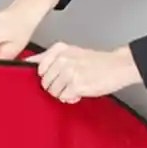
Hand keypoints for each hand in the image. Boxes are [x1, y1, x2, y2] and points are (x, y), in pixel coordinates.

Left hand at [24, 43, 142, 102]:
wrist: (119, 66)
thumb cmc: (96, 61)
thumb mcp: (70, 52)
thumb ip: (48, 57)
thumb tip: (27, 62)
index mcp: (59, 49)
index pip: (37, 67)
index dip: (46, 76)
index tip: (56, 75)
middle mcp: (62, 59)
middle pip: (44, 82)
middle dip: (56, 85)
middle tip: (71, 81)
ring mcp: (68, 72)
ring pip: (53, 91)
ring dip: (64, 92)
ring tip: (77, 85)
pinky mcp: (76, 84)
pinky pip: (64, 97)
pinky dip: (72, 98)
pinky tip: (81, 91)